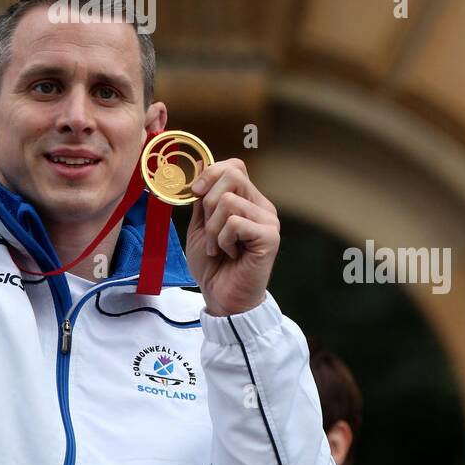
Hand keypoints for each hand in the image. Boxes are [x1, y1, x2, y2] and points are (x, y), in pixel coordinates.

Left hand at [185, 159, 279, 316]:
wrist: (221, 297)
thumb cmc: (213, 265)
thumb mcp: (200, 225)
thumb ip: (203, 198)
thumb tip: (199, 167)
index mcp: (247, 200)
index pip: (234, 166)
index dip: (210, 173)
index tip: (195, 193)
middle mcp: (261, 206)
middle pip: (232, 175)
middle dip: (207, 202)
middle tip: (209, 230)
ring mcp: (268, 221)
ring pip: (228, 201)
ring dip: (213, 229)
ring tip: (219, 248)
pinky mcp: (270, 237)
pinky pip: (235, 222)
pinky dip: (224, 240)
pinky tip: (231, 254)